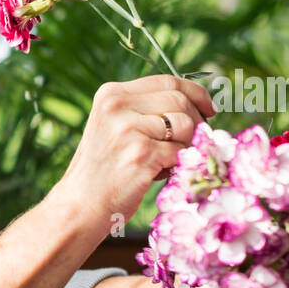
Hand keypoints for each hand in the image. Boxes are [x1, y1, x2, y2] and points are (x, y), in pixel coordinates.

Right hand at [57, 75, 216, 224]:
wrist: (79, 206)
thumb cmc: (101, 171)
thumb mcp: (113, 128)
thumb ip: (144, 111)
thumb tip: (197, 104)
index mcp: (111, 94)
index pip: (167, 81)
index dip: (196, 93)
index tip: (209, 108)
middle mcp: (117, 106)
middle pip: (180, 100)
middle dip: (197, 121)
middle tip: (193, 141)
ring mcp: (129, 129)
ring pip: (186, 124)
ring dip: (188, 144)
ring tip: (169, 160)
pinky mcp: (141, 154)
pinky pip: (181, 151)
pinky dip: (179, 164)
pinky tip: (161, 173)